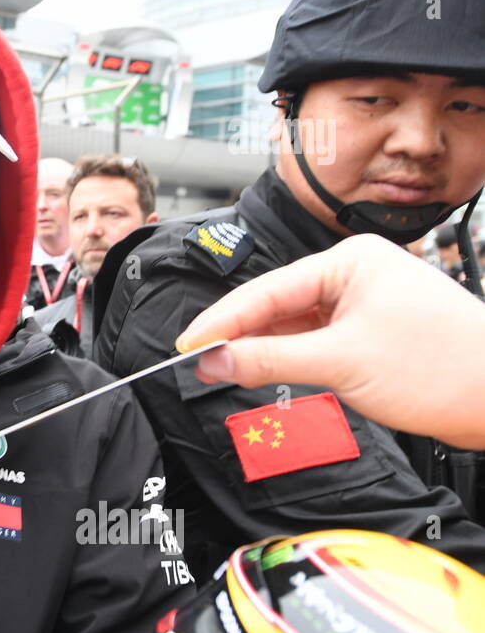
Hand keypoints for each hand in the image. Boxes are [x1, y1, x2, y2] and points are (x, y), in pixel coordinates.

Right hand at [176, 233, 484, 449]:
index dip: (222, 321)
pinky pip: (316, 339)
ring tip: (225, 370)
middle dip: (239, 335)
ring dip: (264, 349)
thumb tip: (213, 360)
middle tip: (198, 362)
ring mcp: (366, 303)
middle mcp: (357, 273)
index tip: (188, 345)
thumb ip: (269, 360)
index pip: (267, 289)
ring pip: (295, 324)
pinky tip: (267, 372)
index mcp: (351, 260)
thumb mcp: (341, 363)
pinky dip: (290, 358)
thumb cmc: (445, 367)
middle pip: (277, 304)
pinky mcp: (372, 332)